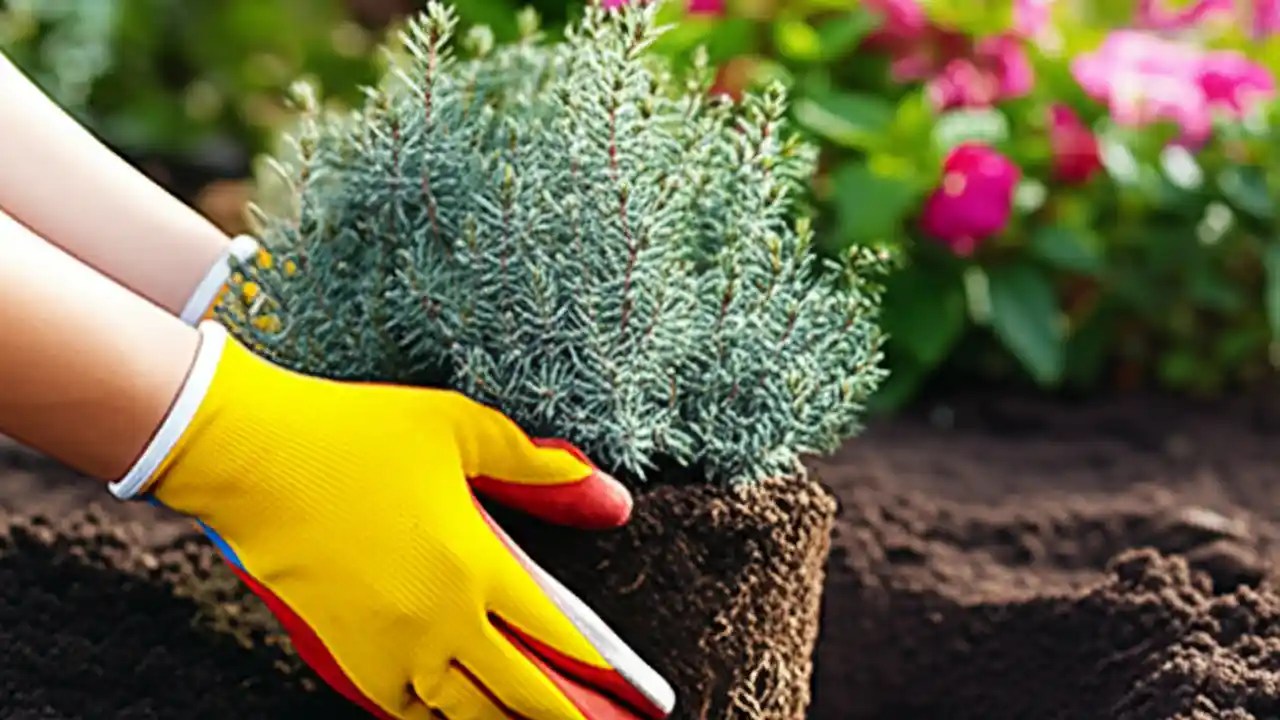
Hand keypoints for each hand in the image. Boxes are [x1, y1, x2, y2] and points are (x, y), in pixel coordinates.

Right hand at [124, 322, 674, 718]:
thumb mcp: (465, 432)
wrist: (249, 456)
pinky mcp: (344, 660)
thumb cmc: (358, 435)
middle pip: (525, 695)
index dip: (610, 675)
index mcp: (476, 567)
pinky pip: (409, 713)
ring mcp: (389, 651)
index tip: (646, 700)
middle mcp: (439, 623)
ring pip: (468, 717)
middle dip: (579, 718)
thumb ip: (543, 474)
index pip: (562, 639)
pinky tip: (466, 719)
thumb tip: (615, 502)